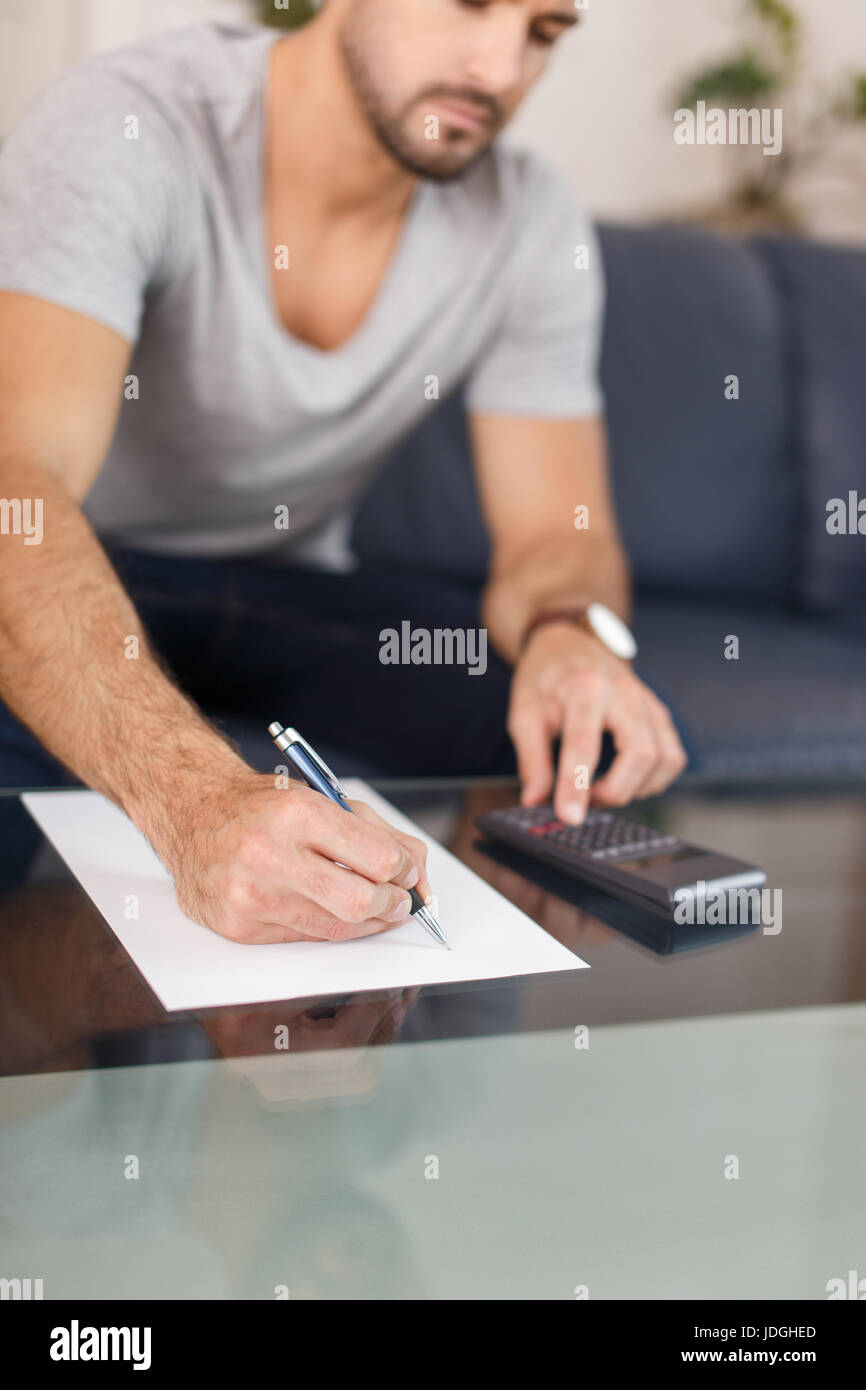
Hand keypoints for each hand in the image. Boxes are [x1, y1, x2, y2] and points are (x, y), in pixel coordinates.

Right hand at [162, 769, 431, 943]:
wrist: (191, 812)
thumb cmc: (261, 805)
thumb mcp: (321, 798)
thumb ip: (377, 833)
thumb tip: (418, 873)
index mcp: (298, 814)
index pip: (378, 859)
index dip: (404, 871)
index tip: (406, 872)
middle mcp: (270, 856)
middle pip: (361, 901)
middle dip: (391, 904)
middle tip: (397, 899)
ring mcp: (251, 897)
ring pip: (335, 928)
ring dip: (366, 920)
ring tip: (370, 905)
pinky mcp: (238, 927)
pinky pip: (304, 938)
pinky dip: (326, 926)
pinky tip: (325, 908)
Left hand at [507, 621, 686, 822]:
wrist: (569, 643)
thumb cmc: (545, 678)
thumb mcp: (524, 714)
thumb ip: (531, 760)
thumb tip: (535, 801)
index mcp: (584, 687)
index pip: (584, 744)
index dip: (577, 785)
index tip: (570, 817)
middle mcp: (623, 692)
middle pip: (640, 754)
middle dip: (614, 791)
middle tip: (585, 800)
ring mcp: (647, 702)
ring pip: (664, 759)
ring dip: (635, 788)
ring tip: (602, 789)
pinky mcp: (659, 713)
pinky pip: (672, 756)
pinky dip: (654, 779)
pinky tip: (626, 779)